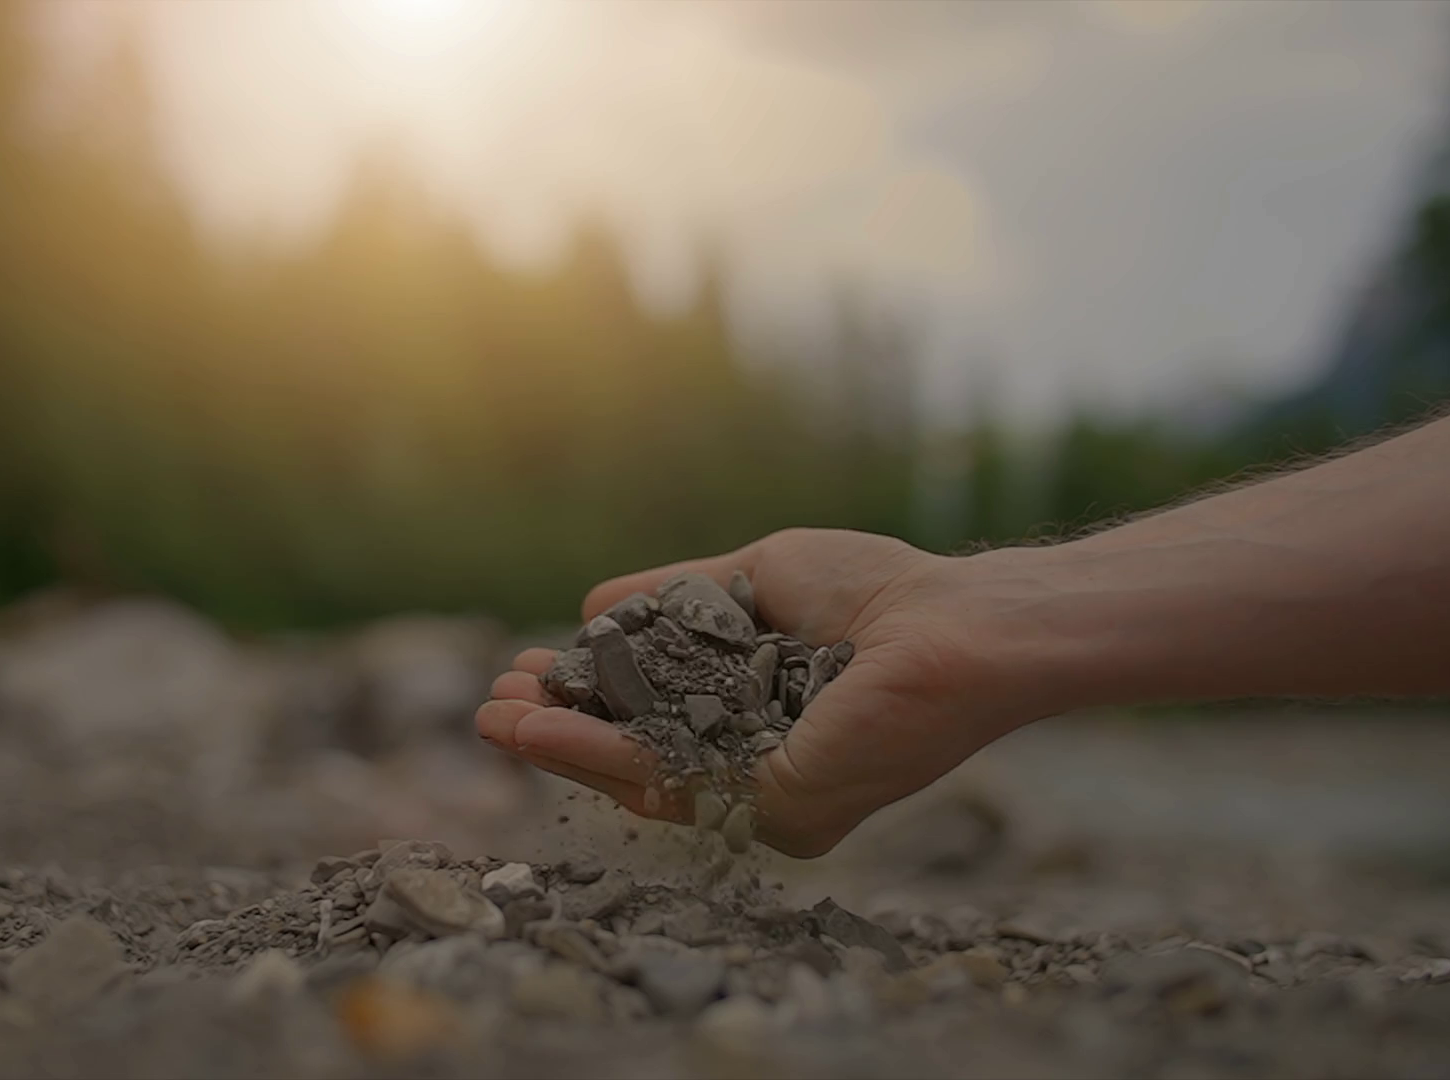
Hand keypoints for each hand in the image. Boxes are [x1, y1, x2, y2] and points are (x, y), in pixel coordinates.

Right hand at [475, 528, 1053, 856]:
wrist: (953, 622)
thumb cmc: (878, 592)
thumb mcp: (755, 580)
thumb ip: (675, 601)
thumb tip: (592, 607)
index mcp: (757, 725)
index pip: (658, 725)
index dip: (591, 704)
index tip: (534, 669)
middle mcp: (759, 774)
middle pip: (639, 764)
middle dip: (562, 736)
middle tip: (495, 706)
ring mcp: (766, 800)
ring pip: (641, 780)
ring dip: (562, 750)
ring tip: (496, 719)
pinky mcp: (777, 807)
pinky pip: (672, 778)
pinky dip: (598, 753)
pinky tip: (544, 727)